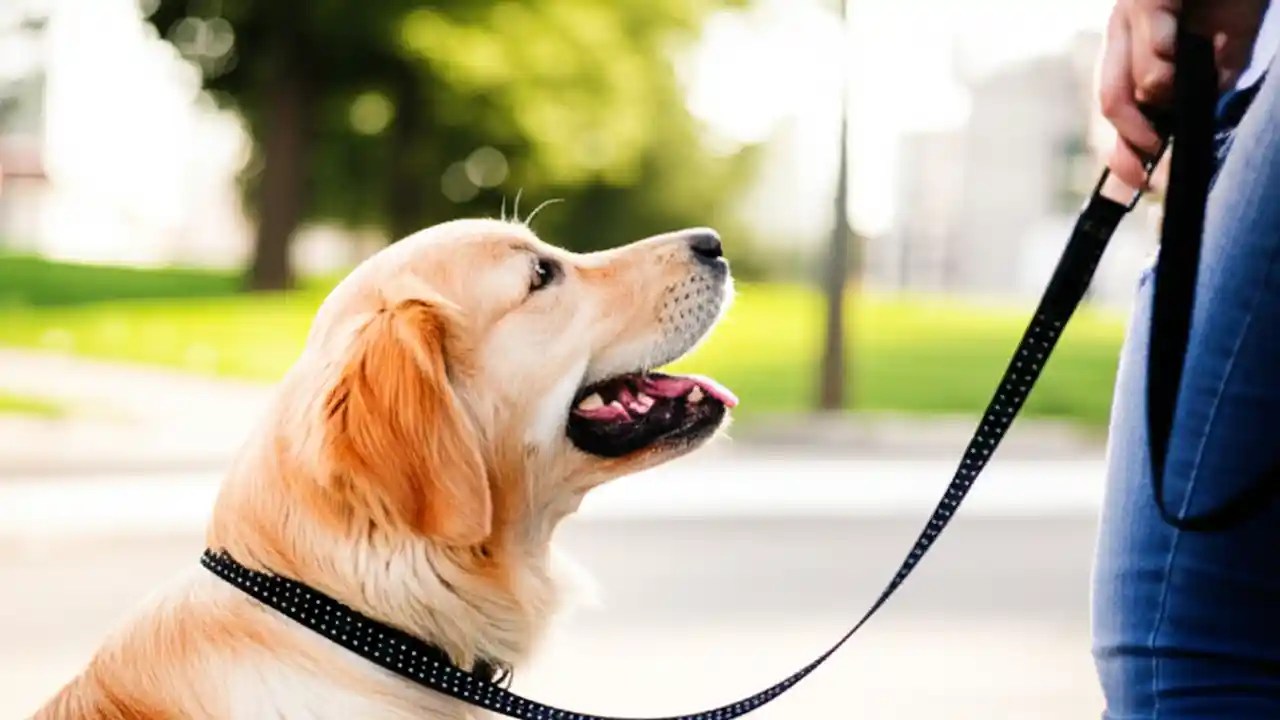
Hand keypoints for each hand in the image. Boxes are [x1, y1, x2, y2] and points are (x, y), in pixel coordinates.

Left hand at [1098, 0, 1268, 187]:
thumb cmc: (1230, 5)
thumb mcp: (1215, 64)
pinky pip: (1151, 44)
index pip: (1113, 112)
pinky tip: (1184, 44)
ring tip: (1197, 62)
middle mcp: (1123, 37)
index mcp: (1132, 55)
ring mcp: (1131, 16)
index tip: (1139, 183)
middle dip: (1134, 139)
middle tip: (1158, 153)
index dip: (1120, 152)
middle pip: (1111, 104)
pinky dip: (1168, 55)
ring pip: (1136, 82)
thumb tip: (1176, 155)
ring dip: (1168, 90)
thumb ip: (1191, 101)